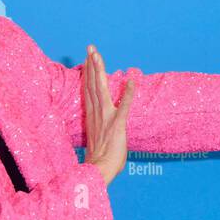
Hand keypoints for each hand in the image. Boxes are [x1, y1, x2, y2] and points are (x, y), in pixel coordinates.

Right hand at [82, 44, 134, 186]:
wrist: (99, 172)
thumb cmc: (99, 160)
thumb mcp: (97, 140)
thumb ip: (97, 128)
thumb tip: (97, 125)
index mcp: (92, 116)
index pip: (89, 90)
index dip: (89, 73)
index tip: (88, 58)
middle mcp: (96, 114)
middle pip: (92, 84)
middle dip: (92, 65)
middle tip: (90, 47)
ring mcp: (106, 118)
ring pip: (101, 89)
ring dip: (100, 71)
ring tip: (97, 55)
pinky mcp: (117, 125)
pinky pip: (124, 106)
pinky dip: (128, 94)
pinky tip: (131, 81)